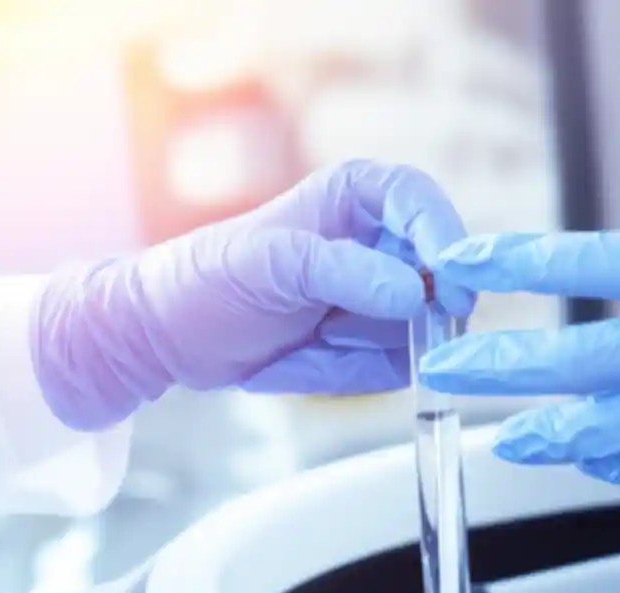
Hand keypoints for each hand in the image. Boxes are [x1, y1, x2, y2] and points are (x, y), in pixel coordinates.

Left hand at [33, 160, 472, 430]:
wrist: (171, 333)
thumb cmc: (209, 278)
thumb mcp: (270, 265)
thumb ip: (345, 273)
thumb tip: (417, 294)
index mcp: (360, 195)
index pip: (422, 202)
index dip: (444, 238)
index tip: (448, 282)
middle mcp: (383, 241)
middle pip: (443, 272)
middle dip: (418, 310)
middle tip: (369, 330)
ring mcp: (385, 294)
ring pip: (425, 327)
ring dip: (373, 346)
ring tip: (308, 337)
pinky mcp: (377, 341)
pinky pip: (399, 365)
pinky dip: (355, 370)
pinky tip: (304, 356)